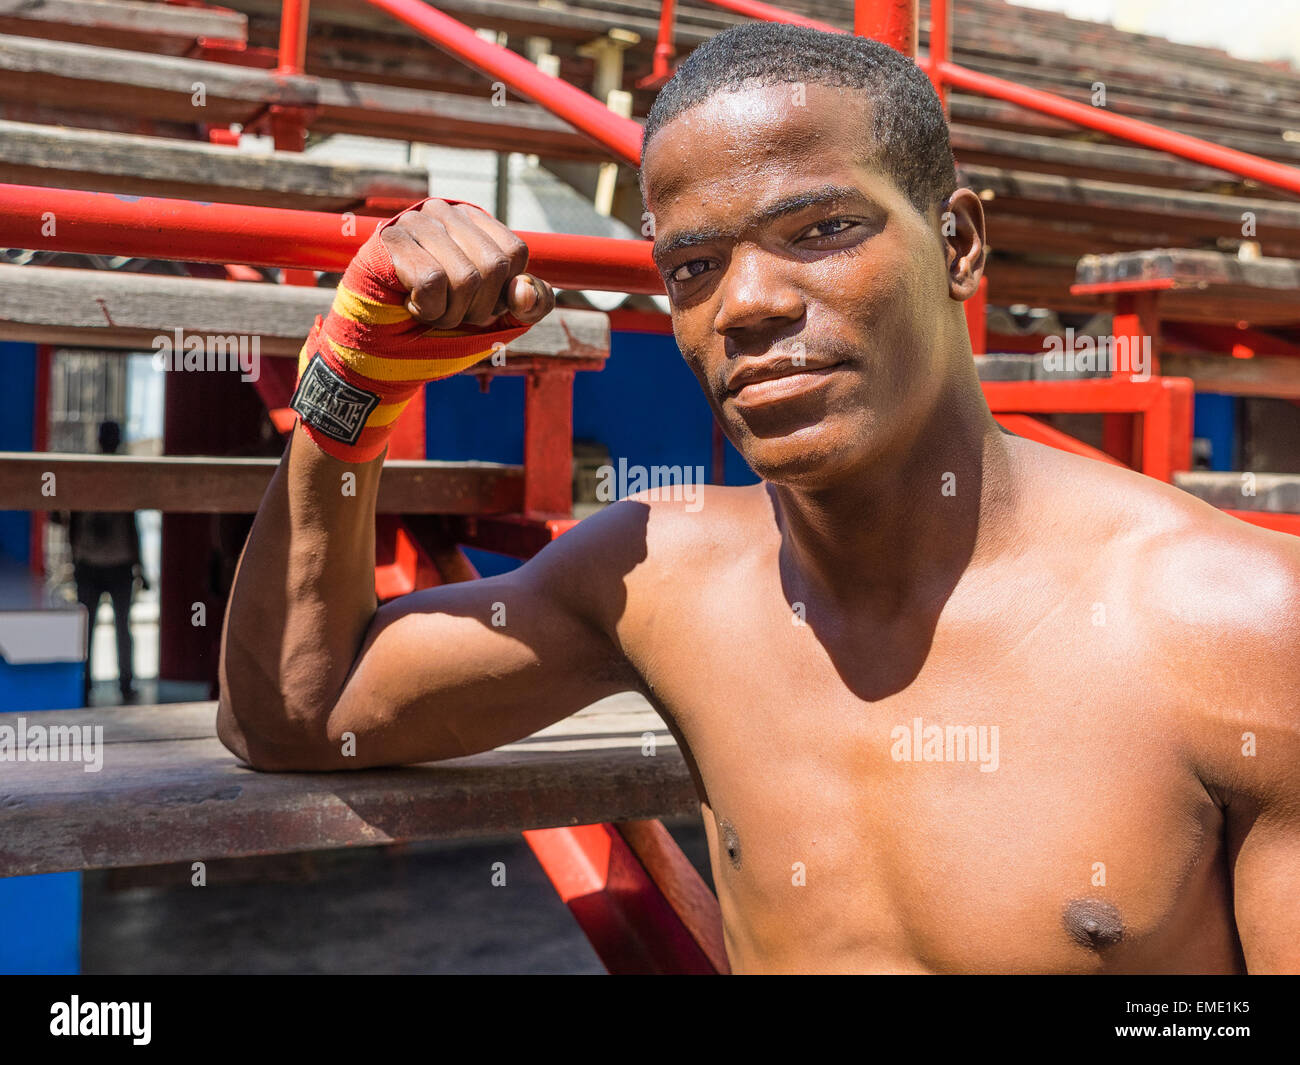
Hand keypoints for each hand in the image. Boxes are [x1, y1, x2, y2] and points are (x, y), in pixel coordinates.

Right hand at [379, 199, 555, 329]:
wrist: (382, 354)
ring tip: (427, 309)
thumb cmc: (439, 328)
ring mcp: (416, 222)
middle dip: (476, 309)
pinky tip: (409, 304)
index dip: (501, 293)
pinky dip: (427, 309)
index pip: (515, 253)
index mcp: (475, 223)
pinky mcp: (390, 242)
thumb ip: (530, 304)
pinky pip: (433, 282)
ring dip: (450, 314)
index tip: (473, 302)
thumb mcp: (498, 318)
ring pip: (466, 278)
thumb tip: (523, 290)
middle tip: (447, 311)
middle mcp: (446, 213)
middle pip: (494, 267)